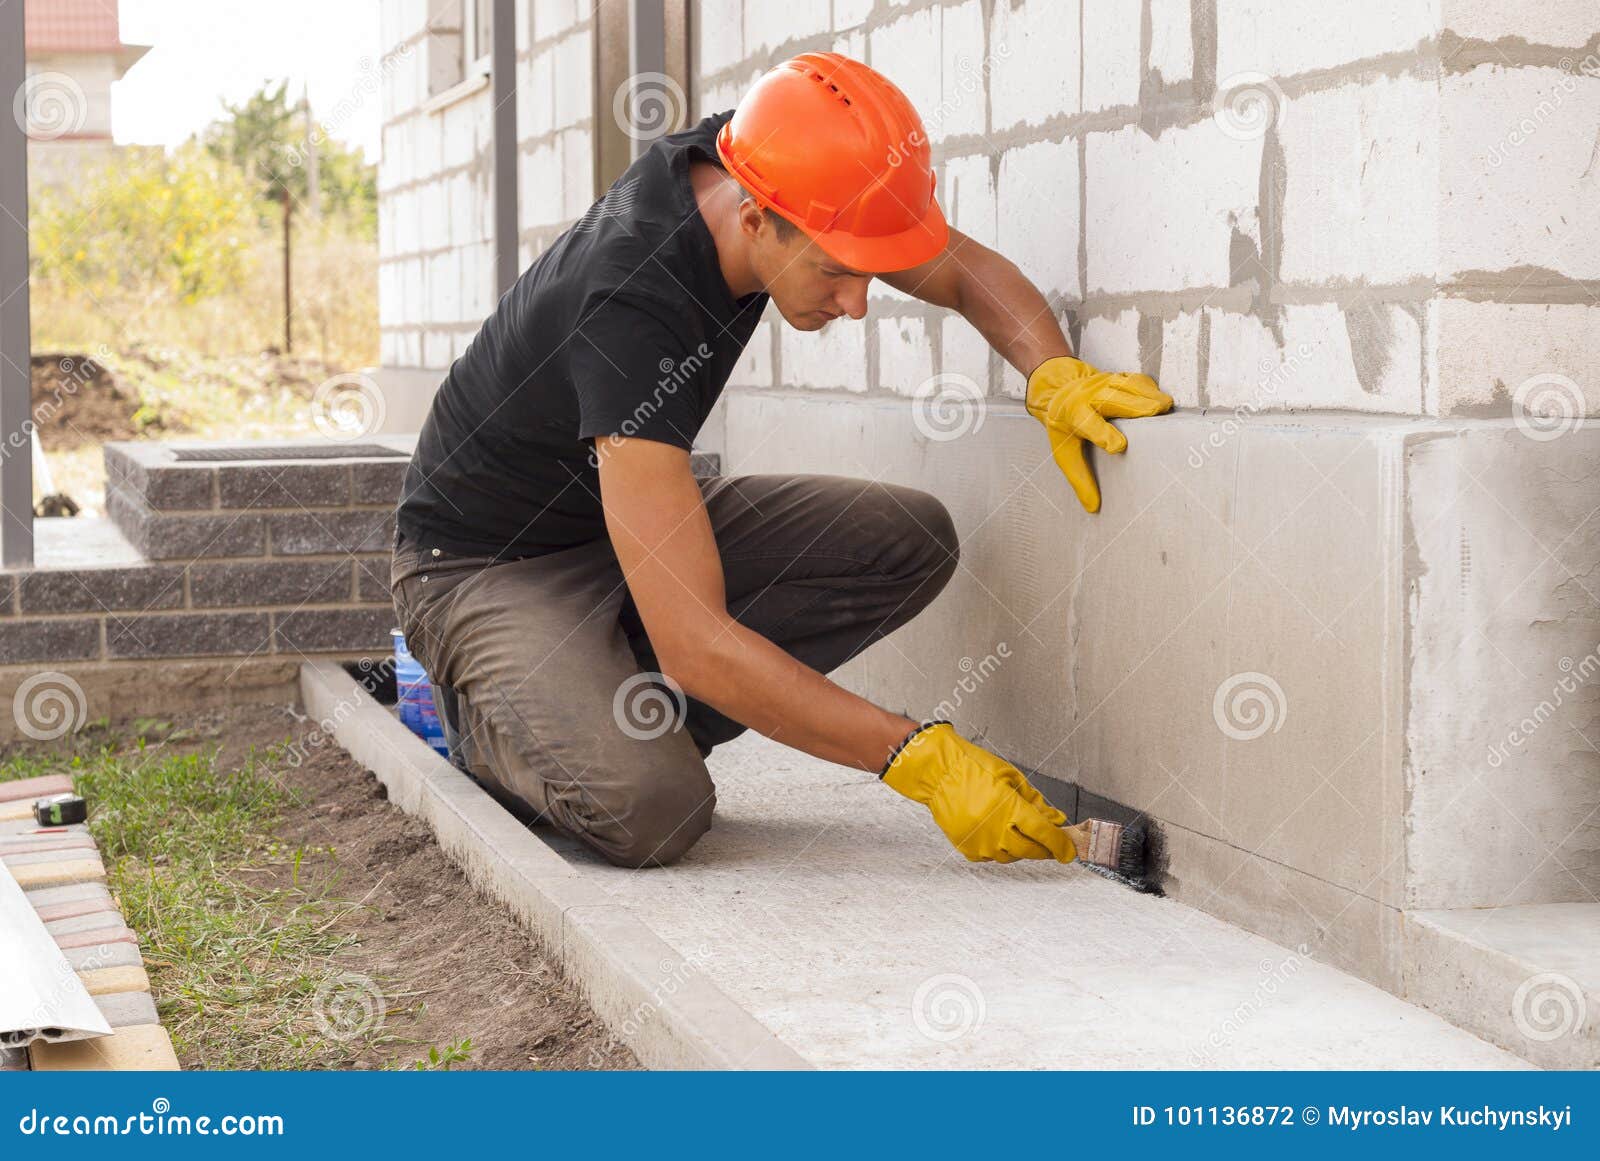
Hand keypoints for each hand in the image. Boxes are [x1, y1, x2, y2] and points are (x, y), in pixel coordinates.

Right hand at [881, 721, 1076, 862]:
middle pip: (1031, 849)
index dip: (1061, 845)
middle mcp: (994, 829)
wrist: (938, 773)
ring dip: (1022, 848)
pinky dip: (1000, 848)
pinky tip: (998, 833)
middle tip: (1050, 843)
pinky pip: (991, 856)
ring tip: (1019, 832)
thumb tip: (1056, 820)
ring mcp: (979, 841)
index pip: (1044, 833)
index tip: (1069, 851)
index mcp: (1008, 807)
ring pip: (1011, 856)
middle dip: (1044, 848)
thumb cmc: (974, 768)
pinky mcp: (966, 848)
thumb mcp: (1012, 777)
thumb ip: (1036, 801)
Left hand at [1025, 355, 1172, 512]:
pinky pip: (1137, 381)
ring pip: (1129, 386)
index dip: (1103, 434)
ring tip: (1166, 407)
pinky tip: (1162, 399)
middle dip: (1135, 406)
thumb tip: (1092, 507)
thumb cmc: (1064, 424)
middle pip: (1114, 399)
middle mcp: (1089, 396)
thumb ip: (1079, 479)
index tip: (1118, 446)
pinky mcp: (1118, 377)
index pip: (1088, 425)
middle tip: (1157, 413)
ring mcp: (1105, 383)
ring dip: (1148, 395)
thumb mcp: (1065, 452)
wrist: (1059, 389)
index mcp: (1073, 415)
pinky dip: (1151, 389)